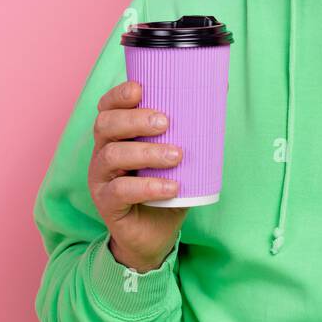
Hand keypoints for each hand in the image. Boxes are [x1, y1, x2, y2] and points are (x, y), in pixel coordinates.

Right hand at [88, 80, 186, 271]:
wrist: (156, 234)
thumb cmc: (168, 187)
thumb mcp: (179, 156)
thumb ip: (191, 127)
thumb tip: (220, 88)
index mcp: (117, 135)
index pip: (108, 107)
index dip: (119, 95)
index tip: (140, 89)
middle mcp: (103, 152)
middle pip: (106, 125)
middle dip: (135, 119)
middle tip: (166, 122)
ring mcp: (101, 179)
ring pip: (113, 155)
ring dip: (147, 152)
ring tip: (177, 156)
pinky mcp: (106, 204)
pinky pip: (120, 191)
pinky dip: (148, 187)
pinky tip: (171, 187)